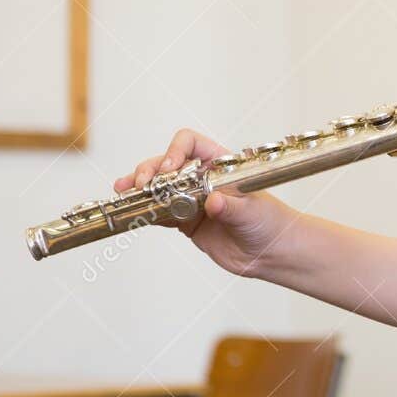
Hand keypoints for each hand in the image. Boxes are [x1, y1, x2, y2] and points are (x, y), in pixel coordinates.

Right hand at [115, 128, 301, 278]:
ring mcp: (191, 199)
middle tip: (142, 185)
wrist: (272, 253)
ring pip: (158, 187)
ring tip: (124, 192)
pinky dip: (144, 210)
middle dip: (150, 170)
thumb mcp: (254, 211)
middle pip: (167, 163)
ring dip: (139, 188)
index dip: (175, 151)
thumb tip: (213, 201)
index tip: (169, 168)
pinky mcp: (185, 221)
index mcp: (220, 164)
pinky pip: (158, 212)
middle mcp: (202, 178)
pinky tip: (131, 210)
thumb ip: (232, 207)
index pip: (191, 143)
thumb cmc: (271, 222)